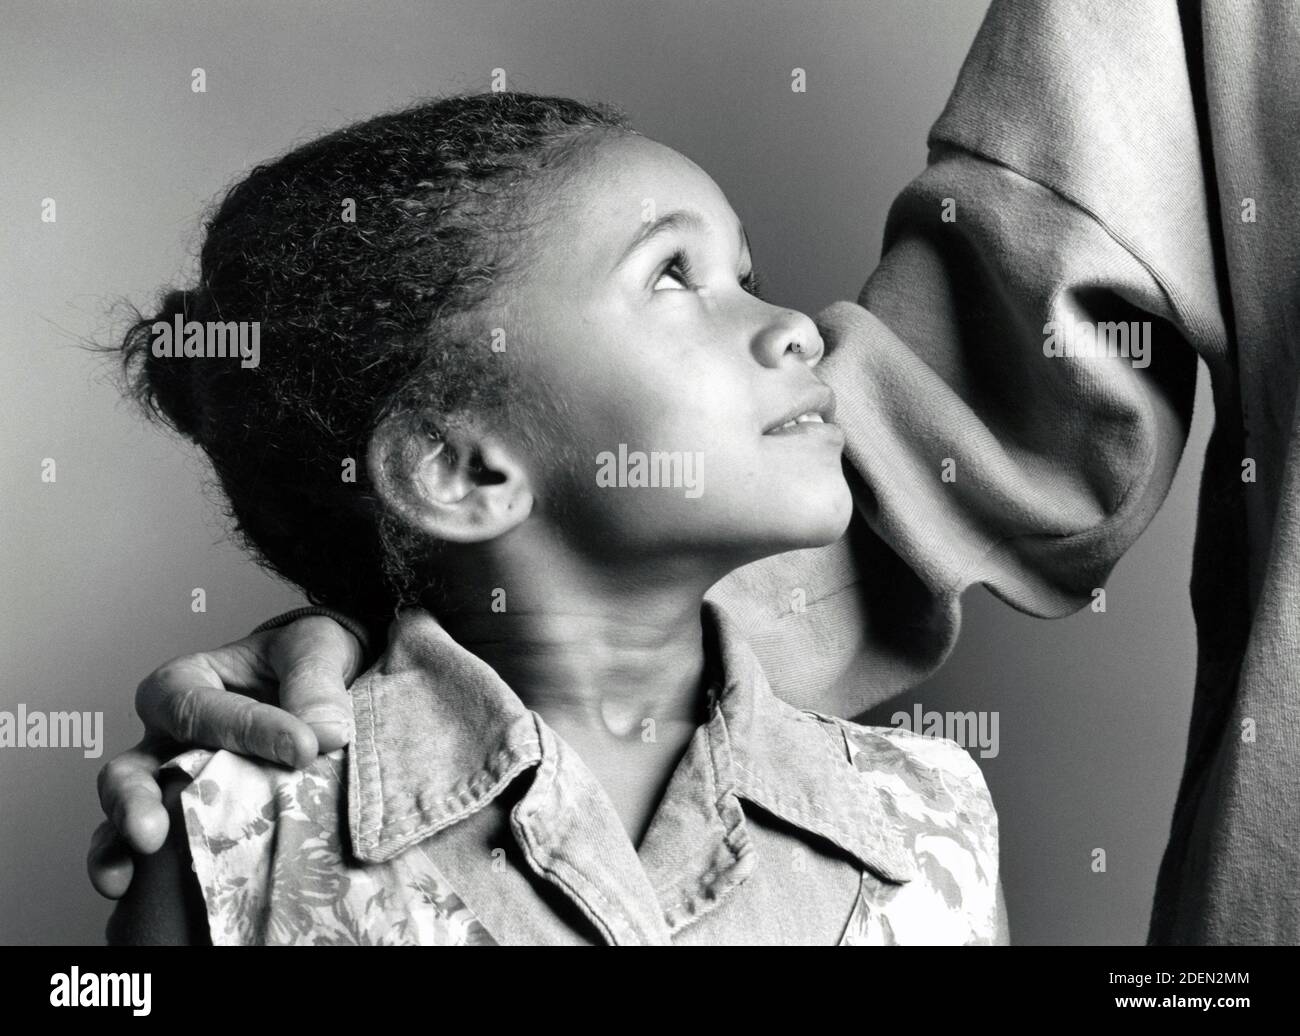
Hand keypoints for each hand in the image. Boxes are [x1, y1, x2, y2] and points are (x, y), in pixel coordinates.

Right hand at [88, 615, 364, 898]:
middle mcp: (168, 737)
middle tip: (151, 832)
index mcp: (189, 682)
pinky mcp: (199, 819)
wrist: (331, 677)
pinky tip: (143, 895)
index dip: (248, 729)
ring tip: (131, 874)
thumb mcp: (316, 648)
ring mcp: (176, 783)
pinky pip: (162, 851)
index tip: (304, 749)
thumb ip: (315, 683)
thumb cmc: (309, 656)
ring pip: (132, 817)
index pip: (201, 709)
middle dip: (135, 803)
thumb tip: (323, 734)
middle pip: (131, 770)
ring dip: (126, 845)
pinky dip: (149, 875)